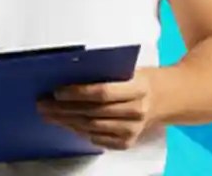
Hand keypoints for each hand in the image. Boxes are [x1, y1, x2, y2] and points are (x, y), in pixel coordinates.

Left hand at [38, 68, 159, 150]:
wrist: (168, 98)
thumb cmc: (141, 79)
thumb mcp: (128, 69)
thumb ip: (104, 73)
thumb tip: (67, 73)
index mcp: (138, 87)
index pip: (103, 92)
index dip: (78, 93)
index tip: (56, 91)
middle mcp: (137, 110)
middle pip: (93, 112)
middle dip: (64, 109)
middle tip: (43, 104)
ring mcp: (134, 129)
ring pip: (93, 127)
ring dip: (67, 121)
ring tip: (49, 115)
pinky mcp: (129, 141)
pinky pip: (100, 139)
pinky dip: (81, 132)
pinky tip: (67, 124)